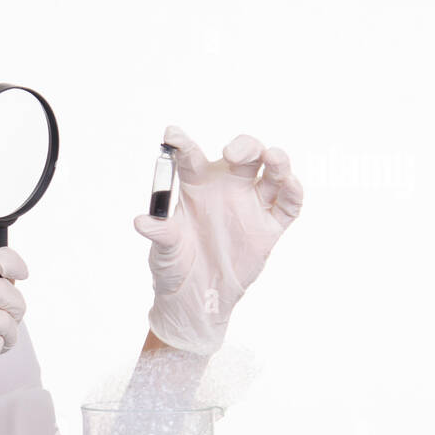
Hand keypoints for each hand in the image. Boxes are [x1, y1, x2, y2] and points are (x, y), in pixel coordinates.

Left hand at [132, 125, 303, 355]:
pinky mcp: (268, 228)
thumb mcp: (163, 253)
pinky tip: (289, 183)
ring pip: (271, 173)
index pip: (192, 159)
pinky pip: (287, 204)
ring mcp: (249, 207)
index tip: (171, 135)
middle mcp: (225, 190)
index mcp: (195, 188)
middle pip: (243, 156)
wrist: (195, 299)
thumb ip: (160, 234)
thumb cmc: (174, 269)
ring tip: (273, 158)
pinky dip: (293, 190)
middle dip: (244, 146)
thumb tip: (142, 221)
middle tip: (232, 152)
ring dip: (277, 161)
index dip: (183, 144)